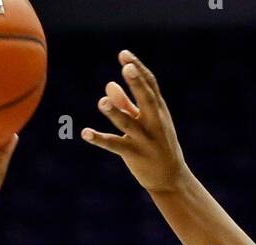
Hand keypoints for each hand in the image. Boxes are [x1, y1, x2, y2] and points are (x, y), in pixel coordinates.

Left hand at [81, 50, 186, 194]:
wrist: (170, 179)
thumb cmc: (157, 145)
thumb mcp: (145, 122)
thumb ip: (126, 104)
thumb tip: (108, 84)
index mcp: (159, 110)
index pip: (150, 85)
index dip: (138, 69)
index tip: (124, 55)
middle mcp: (154, 122)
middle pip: (146, 99)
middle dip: (137, 83)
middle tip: (126, 67)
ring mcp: (145, 139)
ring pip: (129, 123)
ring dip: (116, 112)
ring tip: (102, 102)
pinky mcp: (134, 155)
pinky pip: (115, 145)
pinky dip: (100, 139)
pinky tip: (85, 133)